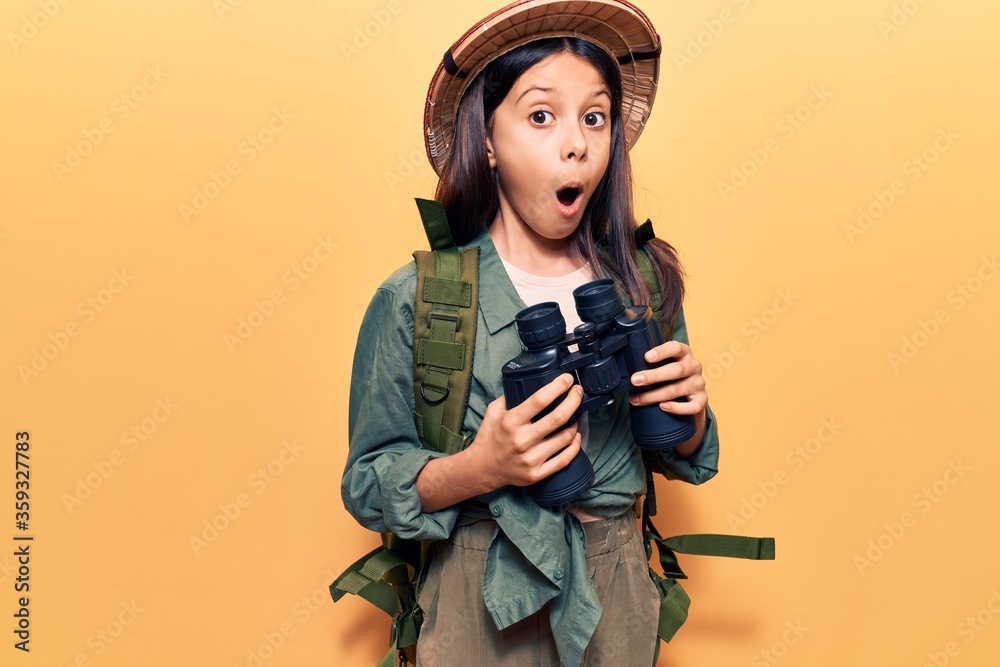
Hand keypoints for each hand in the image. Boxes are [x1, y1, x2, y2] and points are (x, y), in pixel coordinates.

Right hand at [468, 373, 583, 489]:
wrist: (482, 468)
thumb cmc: (489, 437)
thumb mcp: (493, 411)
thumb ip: (510, 396)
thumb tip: (530, 382)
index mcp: (511, 421)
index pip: (539, 400)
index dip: (558, 387)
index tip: (567, 379)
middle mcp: (522, 440)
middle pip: (558, 417)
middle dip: (573, 401)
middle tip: (578, 392)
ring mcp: (531, 459)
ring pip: (565, 438)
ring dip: (575, 423)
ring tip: (575, 415)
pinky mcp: (537, 474)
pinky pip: (564, 459)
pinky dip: (575, 446)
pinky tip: (576, 436)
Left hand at [628, 341, 707, 415]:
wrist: (691, 395)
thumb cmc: (671, 376)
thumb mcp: (665, 365)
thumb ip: (652, 364)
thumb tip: (626, 368)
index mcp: (684, 353)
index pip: (675, 348)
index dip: (661, 351)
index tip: (646, 357)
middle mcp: (694, 366)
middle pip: (676, 370)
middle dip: (653, 376)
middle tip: (634, 380)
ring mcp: (698, 384)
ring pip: (677, 390)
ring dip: (654, 395)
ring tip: (637, 399)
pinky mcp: (701, 400)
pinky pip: (691, 407)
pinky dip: (676, 408)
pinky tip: (662, 407)